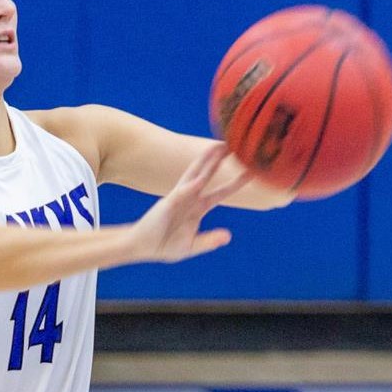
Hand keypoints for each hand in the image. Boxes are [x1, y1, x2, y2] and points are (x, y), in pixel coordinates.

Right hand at [127, 142, 256, 262]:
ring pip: (195, 175)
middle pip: (209, 175)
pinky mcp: (167, 204)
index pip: (221, 193)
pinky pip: (180, 193)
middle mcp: (190, 198)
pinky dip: (190, 186)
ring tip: (218, 147)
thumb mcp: (191, 246)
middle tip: (235, 144)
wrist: (140, 247)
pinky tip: (201, 179)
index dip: (235, 183)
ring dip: (206, 162)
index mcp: (198, 208)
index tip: (252, 173)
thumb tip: (228, 236)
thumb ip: (209, 241)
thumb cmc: (164, 245)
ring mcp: (178, 198)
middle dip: (220, 161)